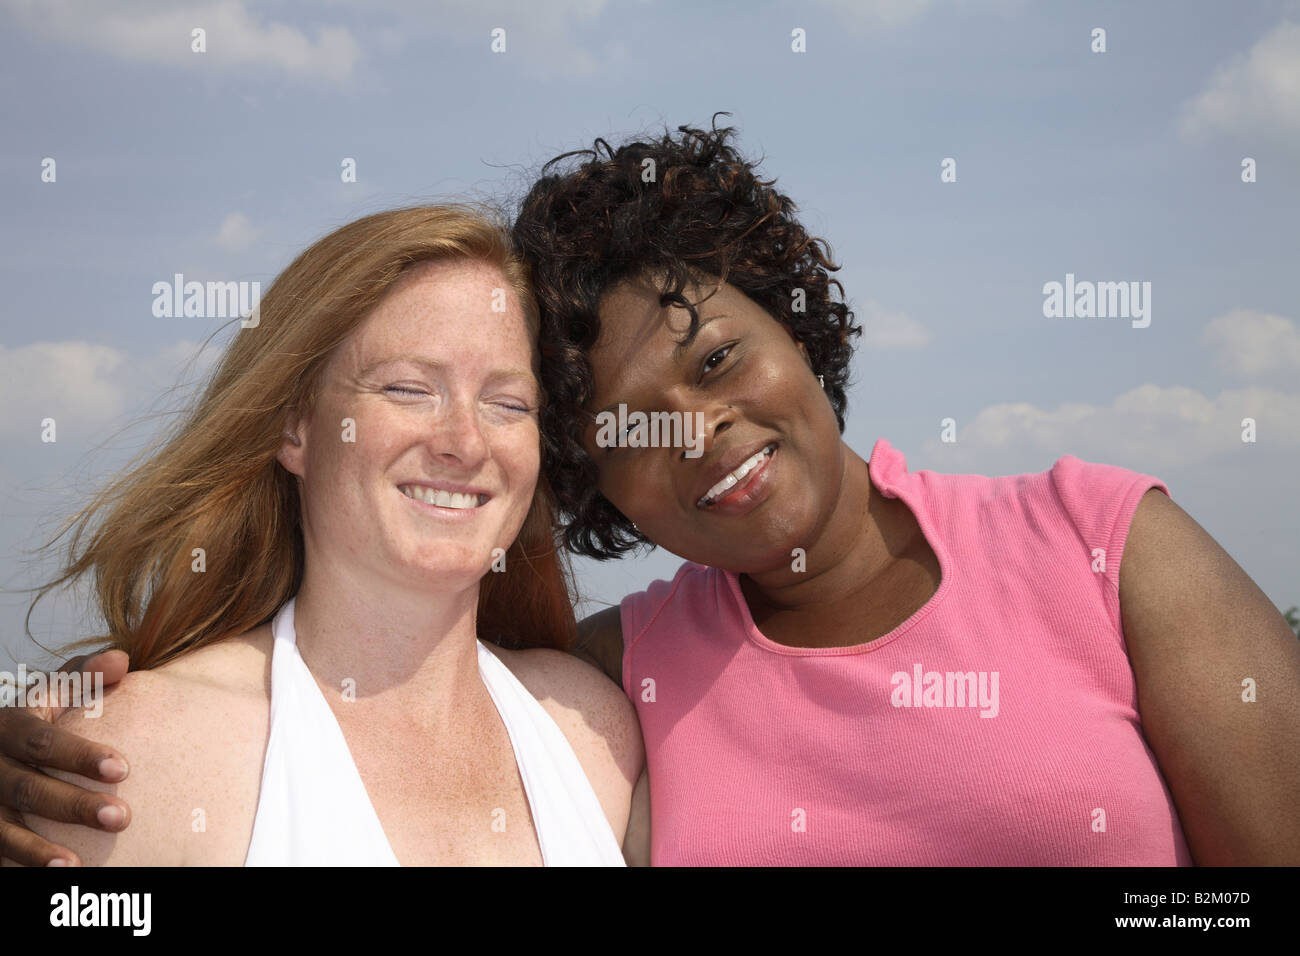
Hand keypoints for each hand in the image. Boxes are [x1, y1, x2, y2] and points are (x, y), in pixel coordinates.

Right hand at [0, 649, 131, 865]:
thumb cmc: (33, 722)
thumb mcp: (50, 692)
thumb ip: (83, 675)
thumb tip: (121, 661)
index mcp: (8, 726)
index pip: (43, 742)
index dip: (80, 756)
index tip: (123, 769)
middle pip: (28, 789)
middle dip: (73, 805)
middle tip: (121, 817)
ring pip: (3, 829)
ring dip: (37, 851)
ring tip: (77, 866)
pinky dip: (18, 868)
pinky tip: (50, 881)